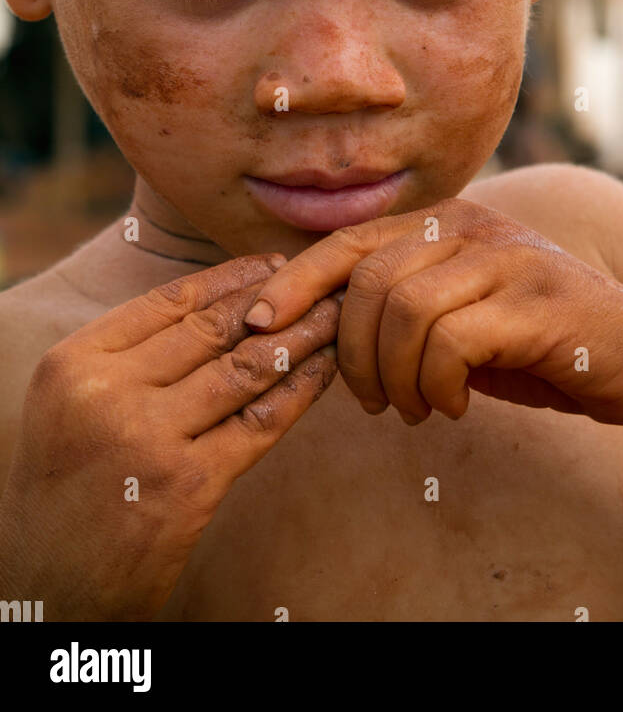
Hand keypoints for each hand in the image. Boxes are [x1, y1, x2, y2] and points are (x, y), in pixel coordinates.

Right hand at [0, 253, 338, 620]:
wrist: (52, 587)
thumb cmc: (70, 488)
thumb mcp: (72, 404)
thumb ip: (129, 354)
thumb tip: (215, 302)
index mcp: (75, 362)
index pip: (169, 301)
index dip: (231, 278)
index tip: (275, 265)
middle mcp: (107, 391)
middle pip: (213, 328)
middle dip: (279, 299)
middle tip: (326, 279)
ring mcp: (148, 438)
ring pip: (245, 367)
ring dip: (302, 335)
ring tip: (339, 314)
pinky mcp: (189, 485)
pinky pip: (261, 421)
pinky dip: (302, 389)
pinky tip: (328, 369)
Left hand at [243, 199, 622, 429]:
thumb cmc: (539, 340)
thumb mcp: (461, 314)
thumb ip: (402, 303)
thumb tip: (315, 326)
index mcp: (447, 221)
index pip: (349, 240)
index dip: (295, 282)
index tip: (258, 326)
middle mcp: (473, 226)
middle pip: (368, 278)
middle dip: (351, 352)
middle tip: (371, 402)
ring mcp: (507, 258)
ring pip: (403, 309)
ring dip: (394, 377)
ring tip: (415, 408)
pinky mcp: (536, 302)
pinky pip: (450, 341)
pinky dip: (437, 385)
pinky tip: (456, 404)